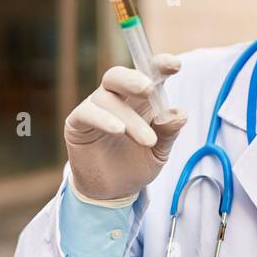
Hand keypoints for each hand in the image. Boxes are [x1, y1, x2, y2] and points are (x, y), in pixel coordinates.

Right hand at [64, 57, 186, 201]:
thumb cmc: (137, 163)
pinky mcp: (77, 123)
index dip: (160, 65)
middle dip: (134, 78)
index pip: (148, 74)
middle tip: (149, 89)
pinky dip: (104, 119)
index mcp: (140, 98)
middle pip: (118, 75)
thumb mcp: (159, 151)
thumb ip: (168, 132)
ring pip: (108, 100)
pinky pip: (88, 113)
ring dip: (130, 120)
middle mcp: (116, 97)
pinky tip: (118, 130)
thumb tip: (179, 114)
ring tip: (148, 141)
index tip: (175, 65)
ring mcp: (95, 108)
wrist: (113, 191)